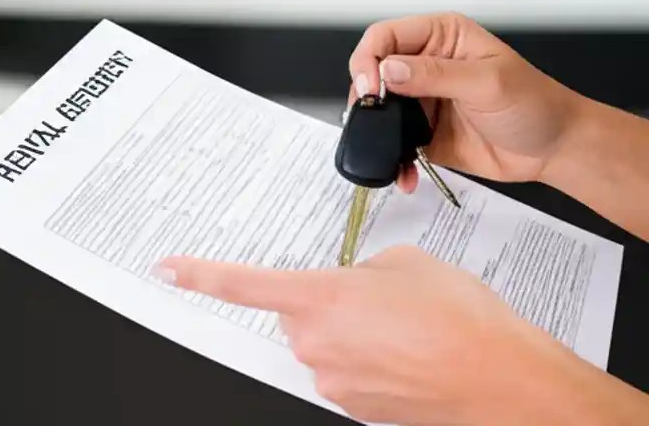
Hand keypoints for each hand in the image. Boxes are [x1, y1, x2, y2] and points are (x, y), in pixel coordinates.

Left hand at [159, 246, 599, 424]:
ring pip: (326, 344)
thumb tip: (355, 284)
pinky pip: (349, 372)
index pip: (241, 284)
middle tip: (380, 303)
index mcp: (318, 299)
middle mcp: (316, 344)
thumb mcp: (407, 264)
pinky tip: (412, 355)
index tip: (167, 269)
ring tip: (409, 331)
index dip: (199, 275)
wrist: (504, 383)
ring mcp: (334, 380)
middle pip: (298, 314)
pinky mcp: (354, 407)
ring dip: (355, 334)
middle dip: (329, 303)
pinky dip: (373, 361)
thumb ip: (362, 269)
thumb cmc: (462, 321)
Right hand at [349, 12, 583, 191]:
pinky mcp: (422, 133)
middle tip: (370, 118)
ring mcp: (422, 100)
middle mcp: (425, 65)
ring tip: (382, 148)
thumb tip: (388, 70)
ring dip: (373, 131)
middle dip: (364, 96)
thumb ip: (435, 74)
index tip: (371, 88)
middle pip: (372, 71)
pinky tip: (401, 171)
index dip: (369, 59)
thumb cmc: (535, 105)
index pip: (385, 36)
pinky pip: (392, 143)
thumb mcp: (488, 83)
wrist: (554, 150)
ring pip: (377, 109)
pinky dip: (391, 158)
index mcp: (441, 37)